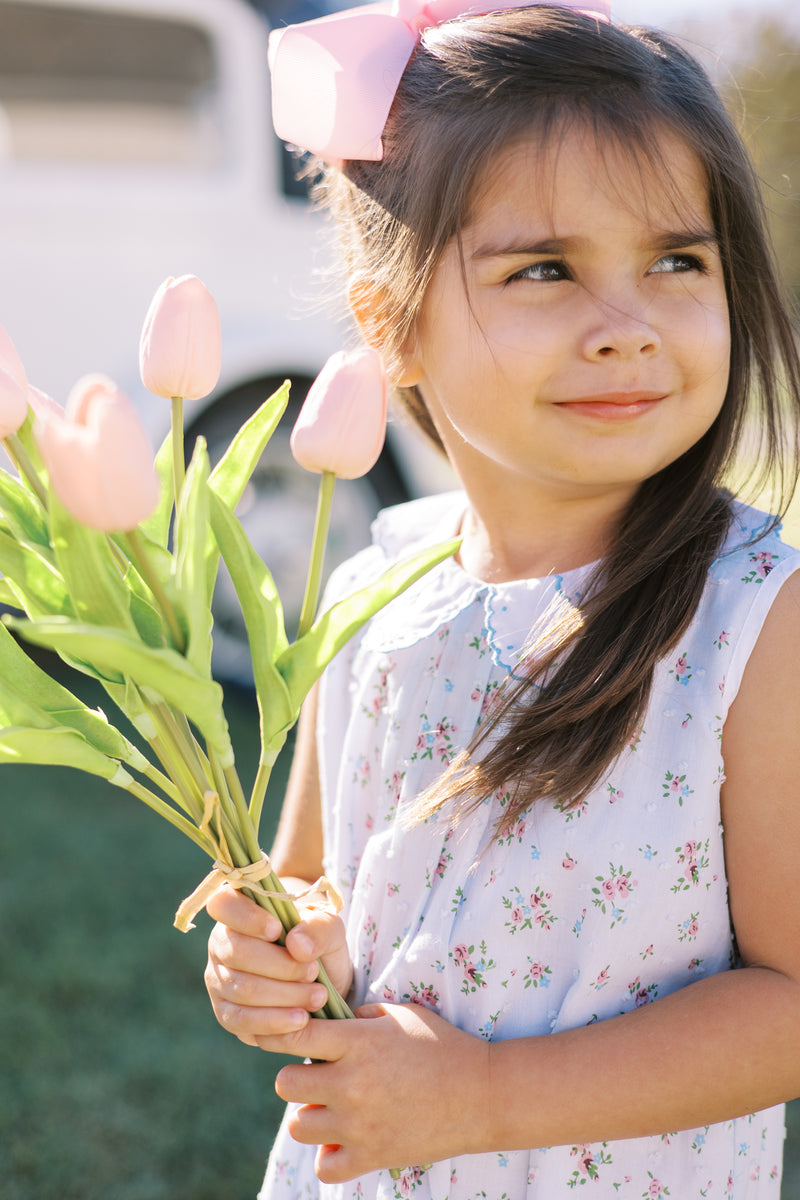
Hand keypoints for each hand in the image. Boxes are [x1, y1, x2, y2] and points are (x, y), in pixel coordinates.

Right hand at [204, 885, 352, 1047]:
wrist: (320, 978)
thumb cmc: (317, 942)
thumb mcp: (329, 928)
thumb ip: (318, 928)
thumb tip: (296, 945)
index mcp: (239, 909)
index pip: (222, 903)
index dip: (246, 917)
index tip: (277, 929)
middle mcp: (221, 943)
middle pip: (237, 952)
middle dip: (281, 966)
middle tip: (313, 971)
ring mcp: (219, 979)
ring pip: (242, 989)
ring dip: (285, 995)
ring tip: (318, 996)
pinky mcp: (226, 1013)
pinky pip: (241, 1021)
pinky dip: (273, 1022)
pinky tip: (300, 1020)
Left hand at [268, 1002, 491, 1182]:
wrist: (483, 1094)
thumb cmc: (443, 1045)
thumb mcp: (402, 1014)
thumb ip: (361, 1016)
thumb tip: (333, 1021)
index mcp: (358, 1042)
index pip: (294, 1035)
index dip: (286, 1033)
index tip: (296, 1038)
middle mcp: (352, 1083)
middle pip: (285, 1085)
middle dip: (297, 1077)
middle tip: (319, 1076)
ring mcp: (359, 1125)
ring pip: (298, 1126)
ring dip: (311, 1115)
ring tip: (334, 1108)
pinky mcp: (372, 1157)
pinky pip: (325, 1167)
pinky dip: (330, 1155)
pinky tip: (346, 1139)